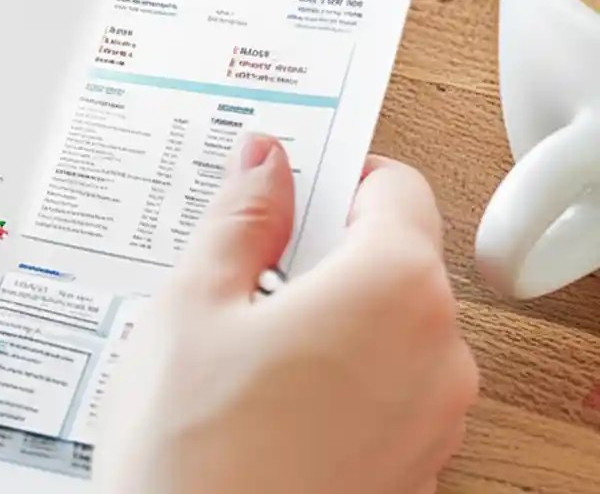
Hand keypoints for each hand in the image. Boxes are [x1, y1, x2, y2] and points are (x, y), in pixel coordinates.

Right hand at [94, 135, 476, 493]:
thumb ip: (240, 218)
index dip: (328, 177)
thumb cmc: (192, 450)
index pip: (391, 186)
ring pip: (385, 328)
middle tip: (237, 273)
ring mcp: (430, 419)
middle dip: (318, 254)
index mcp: (394, 290)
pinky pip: (382, 390)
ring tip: (236, 346)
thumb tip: (263, 163)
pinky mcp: (410, 467)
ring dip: (322, 317)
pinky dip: (333, 375)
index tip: (279, 191)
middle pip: (392, 258)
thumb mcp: (194, 304)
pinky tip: (259, 397)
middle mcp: (436, 353)